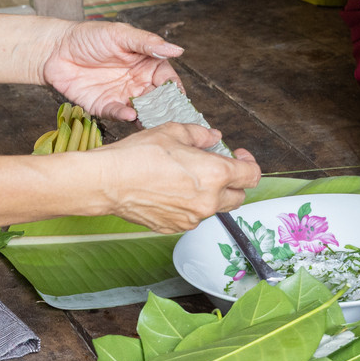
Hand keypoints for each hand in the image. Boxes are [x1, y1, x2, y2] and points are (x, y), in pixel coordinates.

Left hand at [38, 20, 184, 119]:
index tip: (180, 96)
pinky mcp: (104, 107)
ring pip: (140, 111)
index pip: (167, 79)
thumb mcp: (121, 35)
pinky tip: (130, 115)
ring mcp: (122, 96)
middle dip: (164, 108)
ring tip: (150, 119)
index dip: (175, 88)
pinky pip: (117, 114)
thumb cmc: (90, 36)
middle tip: (169, 115)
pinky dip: (124, 116)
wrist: (56, 49)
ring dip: (146, 116)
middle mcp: (138, 83)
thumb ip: (148, 43)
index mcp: (147, 64)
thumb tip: (177, 50)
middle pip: (157, 99)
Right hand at [88, 123, 260, 232]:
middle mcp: (208, 200)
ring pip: (213, 208)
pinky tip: (170, 191)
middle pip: (237, 197)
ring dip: (208, 195)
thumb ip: (200, 135)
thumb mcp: (173, 132)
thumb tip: (213, 137)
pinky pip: (191, 217)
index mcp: (215, 174)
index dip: (248, 164)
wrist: (107, 182)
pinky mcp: (174, 227)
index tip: (239, 156)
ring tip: (186, 178)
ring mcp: (191, 218)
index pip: (252, 176)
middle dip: (232, 183)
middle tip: (216, 168)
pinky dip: (188, 206)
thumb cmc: (138, 155)